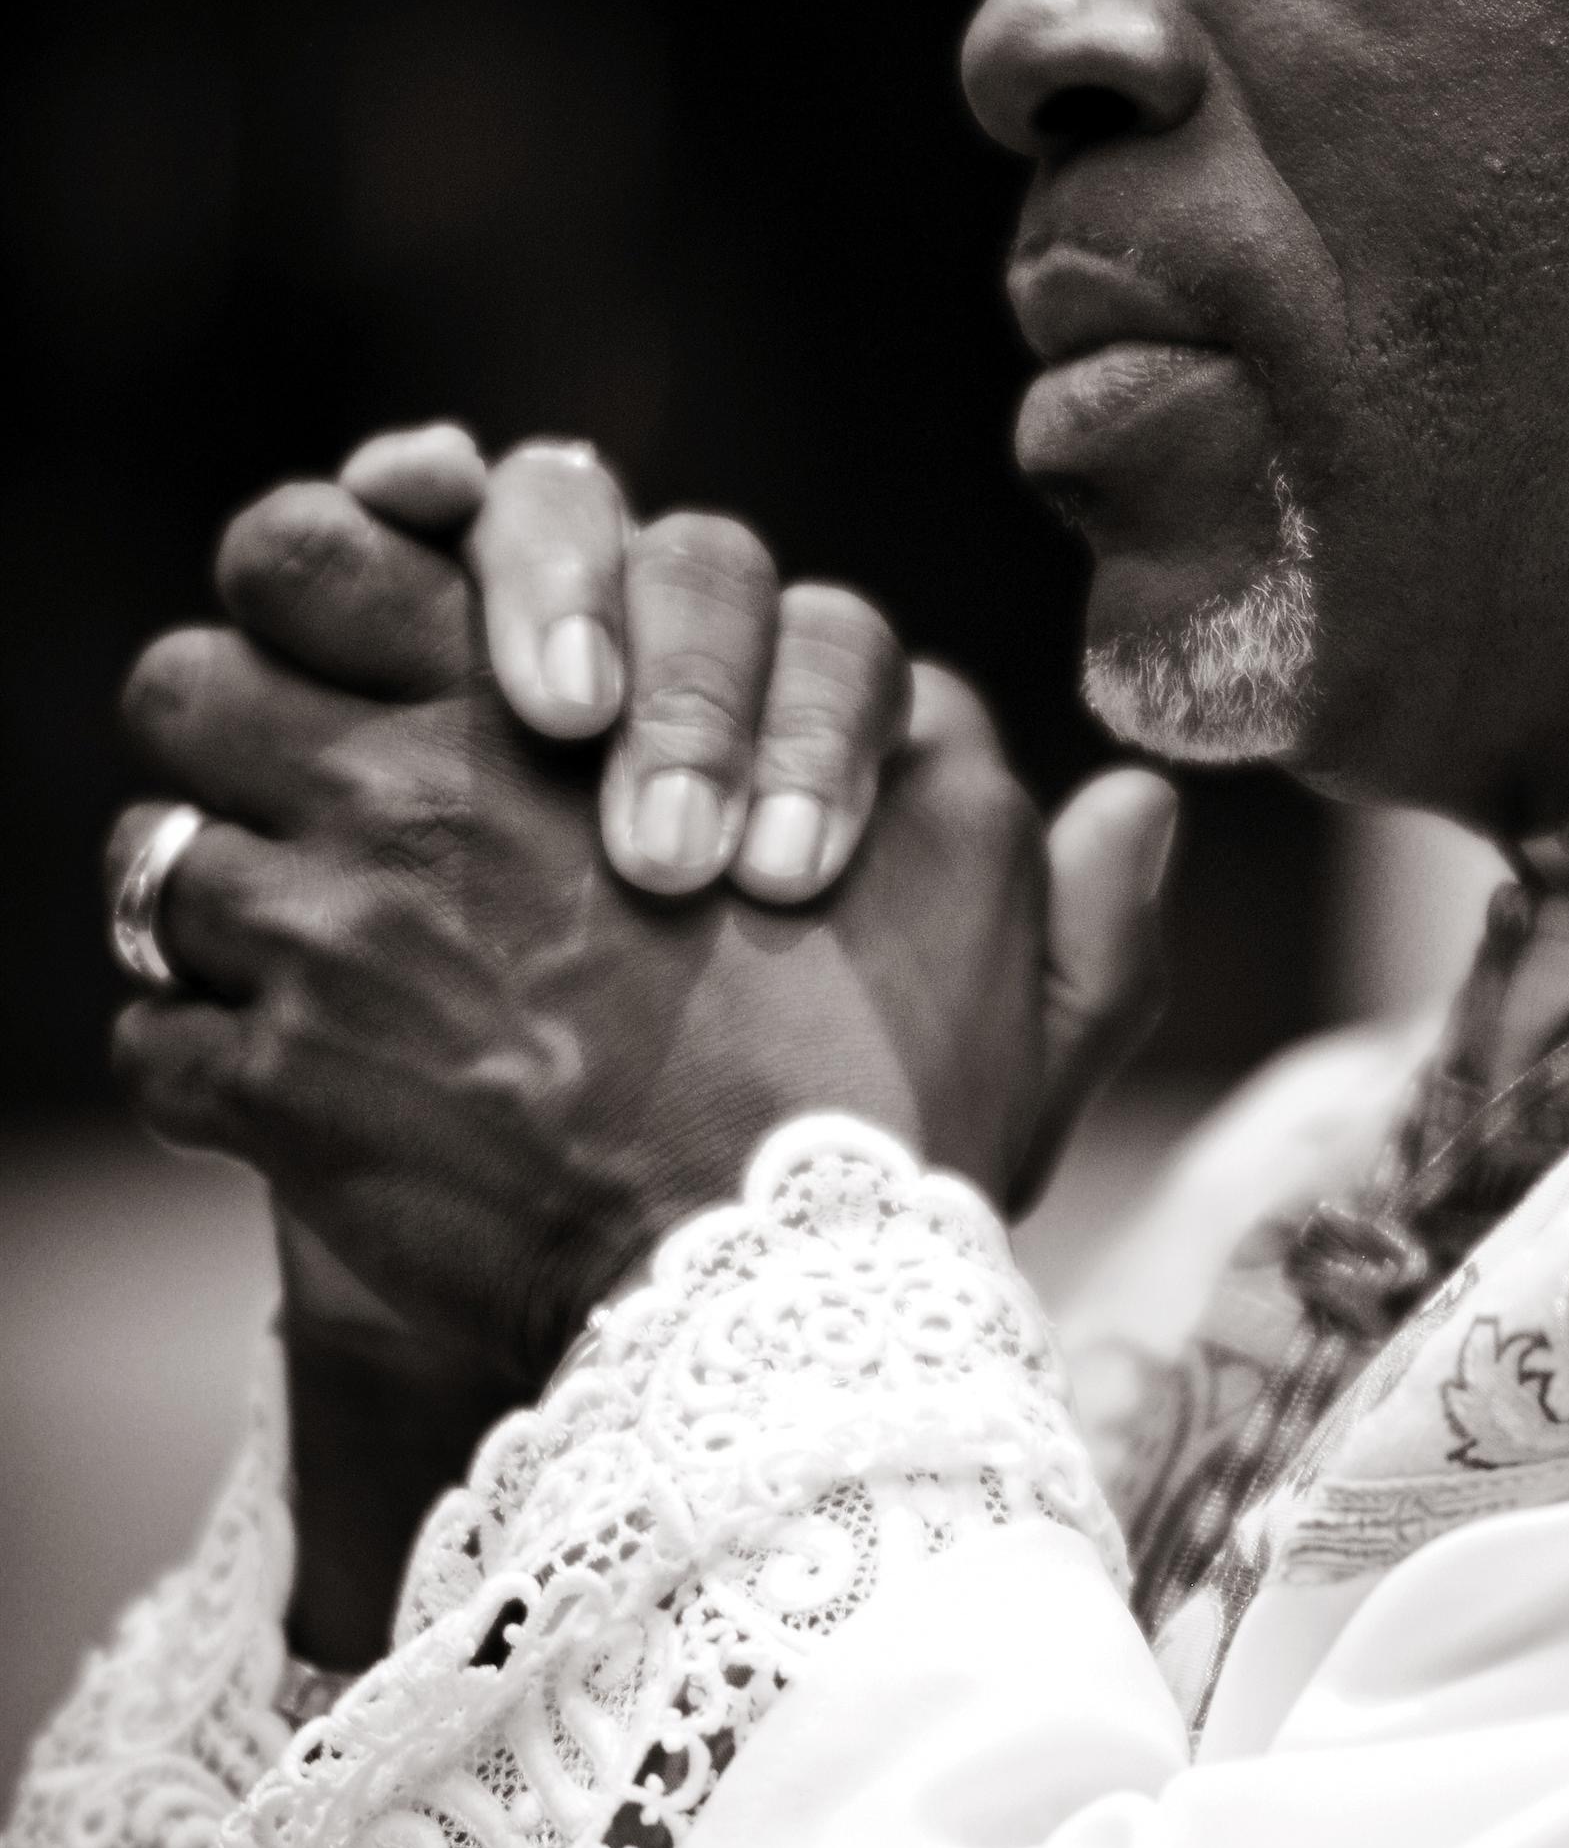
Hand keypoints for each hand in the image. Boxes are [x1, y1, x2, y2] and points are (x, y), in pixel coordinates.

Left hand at [110, 509, 1174, 1658]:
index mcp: (586, 699)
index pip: (371, 529)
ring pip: (165, 835)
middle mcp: (430, 780)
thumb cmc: (891, 1141)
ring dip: (214, 882)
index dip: (366, 568)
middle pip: (216, 647)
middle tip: (300, 777)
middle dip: (241, 693)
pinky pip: (165, 1036)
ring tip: (287, 950)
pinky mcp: (271, 1086)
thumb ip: (1072, 894)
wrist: (770, 1319)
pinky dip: (208, 1065)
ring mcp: (331, 927)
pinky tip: (279, 1104)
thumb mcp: (1022, 987)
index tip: (414, 654)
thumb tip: (1125, 809)